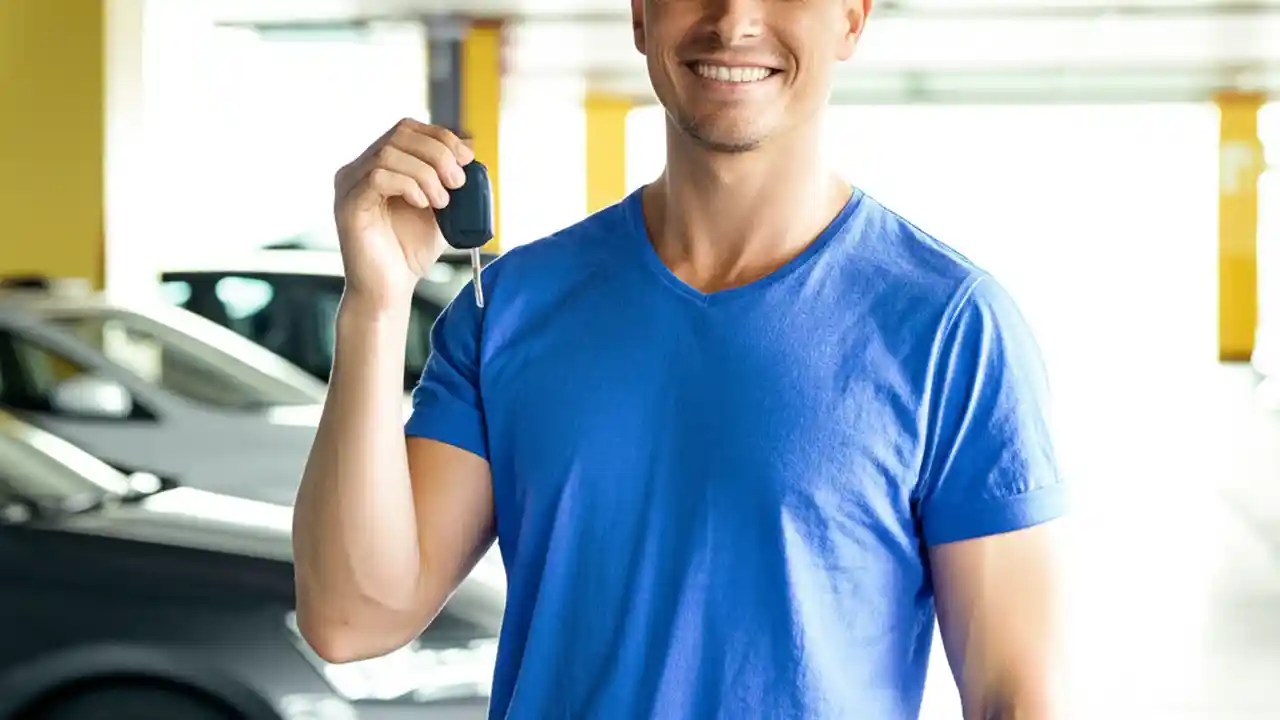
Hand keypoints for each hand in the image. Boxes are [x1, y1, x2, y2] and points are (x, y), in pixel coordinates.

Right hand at [333, 118, 474, 308]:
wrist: (389, 291)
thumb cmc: (410, 252)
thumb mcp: (440, 209)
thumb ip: (449, 179)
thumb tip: (469, 149)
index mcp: (377, 166)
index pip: (406, 128)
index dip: (440, 136)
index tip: (466, 158)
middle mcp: (358, 170)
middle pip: (399, 133)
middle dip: (438, 153)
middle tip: (457, 182)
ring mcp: (349, 185)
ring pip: (389, 153)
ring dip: (426, 173)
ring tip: (441, 202)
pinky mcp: (349, 204)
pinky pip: (377, 176)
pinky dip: (408, 185)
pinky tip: (422, 205)